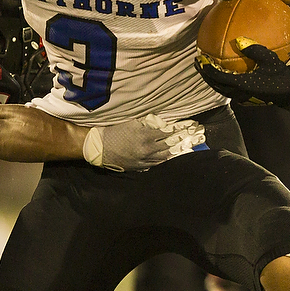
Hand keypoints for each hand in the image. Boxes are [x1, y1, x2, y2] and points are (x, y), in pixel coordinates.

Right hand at [84, 114, 205, 170]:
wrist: (99, 147)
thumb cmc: (114, 132)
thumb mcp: (131, 123)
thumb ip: (147, 124)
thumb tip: (160, 124)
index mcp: (145, 137)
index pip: (167, 133)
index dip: (178, 131)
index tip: (188, 128)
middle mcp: (147, 150)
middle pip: (168, 146)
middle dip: (179, 142)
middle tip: (190, 139)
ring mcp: (143, 160)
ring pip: (163, 157)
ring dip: (173, 153)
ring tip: (182, 149)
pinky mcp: (138, 167)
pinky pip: (154, 164)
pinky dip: (161, 160)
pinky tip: (166, 158)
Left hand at [196, 41, 289, 118]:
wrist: (289, 90)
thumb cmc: (280, 73)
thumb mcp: (269, 58)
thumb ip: (253, 49)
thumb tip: (238, 40)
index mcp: (242, 84)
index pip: (218, 77)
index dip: (207, 69)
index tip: (200, 60)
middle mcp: (238, 93)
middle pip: (215, 85)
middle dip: (205, 75)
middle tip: (198, 64)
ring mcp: (241, 98)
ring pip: (221, 90)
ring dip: (212, 80)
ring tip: (206, 70)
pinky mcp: (245, 99)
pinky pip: (228, 91)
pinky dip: (221, 83)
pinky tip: (222, 74)